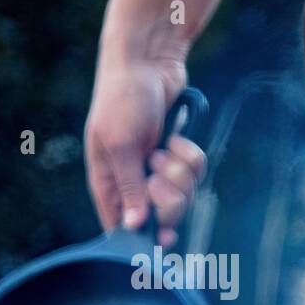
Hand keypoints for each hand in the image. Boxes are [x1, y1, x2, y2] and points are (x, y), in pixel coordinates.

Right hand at [85, 57, 205, 246]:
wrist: (148, 64)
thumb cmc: (123, 100)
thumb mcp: (120, 145)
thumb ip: (129, 187)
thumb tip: (133, 226)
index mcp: (108, 183)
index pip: (123, 226)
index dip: (145, 238)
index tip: (165, 240)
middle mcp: (133, 180)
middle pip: (164, 216)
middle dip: (170, 195)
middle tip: (158, 169)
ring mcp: (158, 169)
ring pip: (184, 195)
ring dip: (180, 171)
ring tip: (165, 147)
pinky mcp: (178, 157)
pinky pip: (196, 173)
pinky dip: (190, 155)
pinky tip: (177, 137)